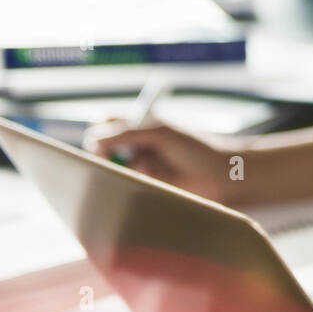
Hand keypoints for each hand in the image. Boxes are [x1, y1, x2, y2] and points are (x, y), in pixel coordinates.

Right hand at [86, 119, 244, 203]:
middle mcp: (135, 146)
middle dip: (101, 154)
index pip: (105, 124)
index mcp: (139, 126)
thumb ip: (127, 133)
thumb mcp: (160, 133)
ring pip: (112, 169)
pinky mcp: (143, 188)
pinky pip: (125, 187)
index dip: (99, 132)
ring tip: (148, 168)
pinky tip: (154, 181)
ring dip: (124, 168)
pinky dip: (133, 183)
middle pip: (101, 147)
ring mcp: (137, 168)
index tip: (101, 142)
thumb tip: (94, 141)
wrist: (218, 176)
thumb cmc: (194, 148)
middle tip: (109, 159)